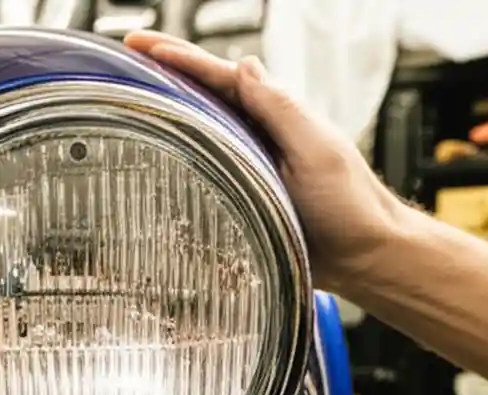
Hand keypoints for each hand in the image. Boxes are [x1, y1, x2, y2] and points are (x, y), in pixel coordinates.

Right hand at [125, 31, 413, 294]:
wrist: (364, 257)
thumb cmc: (349, 205)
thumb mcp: (315, 149)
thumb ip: (281, 108)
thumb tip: (245, 64)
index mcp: (273, 115)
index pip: (218, 77)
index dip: (178, 58)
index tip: (140, 45)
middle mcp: (257, 135)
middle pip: (201, 96)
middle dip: (162, 75)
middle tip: (122, 62)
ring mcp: (249, 165)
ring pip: (198, 131)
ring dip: (165, 113)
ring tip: (127, 101)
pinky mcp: (244, 197)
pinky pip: (203, 171)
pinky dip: (179, 159)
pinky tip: (154, 160)